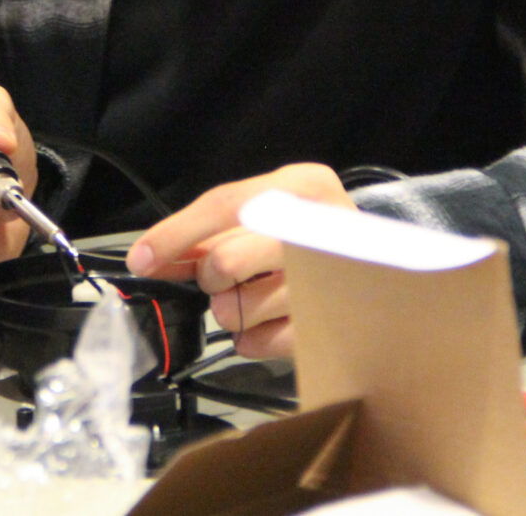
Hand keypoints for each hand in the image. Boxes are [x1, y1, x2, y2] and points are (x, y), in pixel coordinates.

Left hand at [124, 163, 354, 358]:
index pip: (224, 205)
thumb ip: (206, 233)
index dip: (174, 234)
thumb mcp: (263, 216)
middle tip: (228, 276)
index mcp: (303, 184)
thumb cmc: (310, 236)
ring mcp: (334, 280)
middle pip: (227, 260)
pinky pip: (260, 341)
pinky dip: (253, 336)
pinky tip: (272, 319)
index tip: (141, 258)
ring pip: (240, 307)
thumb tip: (150, 256)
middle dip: (213, 277)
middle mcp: (324, 225)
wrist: (384, 266)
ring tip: (259, 297)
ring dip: (235, 308)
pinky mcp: (334, 328)